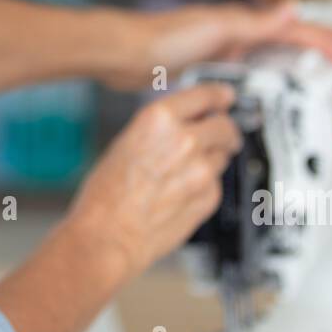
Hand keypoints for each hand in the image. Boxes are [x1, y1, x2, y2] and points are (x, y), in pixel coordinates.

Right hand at [67, 82, 240, 280]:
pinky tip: (183, 193)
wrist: (109, 235)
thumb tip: (183, 125)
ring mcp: (201, 169)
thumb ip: (160, 129)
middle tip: (222, 135)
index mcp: (159, 119)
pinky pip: (216, 183)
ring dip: (213, 158)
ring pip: (223, 155)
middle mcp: (184, 139)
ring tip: (188, 171)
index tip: (226, 97)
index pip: (205, 95)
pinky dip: (206, 185)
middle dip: (224, 129)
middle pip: (224, 125)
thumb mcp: (125, 143)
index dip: (219, 95)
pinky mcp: (209, 197)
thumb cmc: (105, 196)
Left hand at [105, 0, 331, 92]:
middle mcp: (236, 33)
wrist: (126, 54)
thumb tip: (293, 9)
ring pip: (274, 55)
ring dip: (301, 62)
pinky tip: (273, 87)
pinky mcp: (211, 68)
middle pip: (291, 40)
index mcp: (243, 22)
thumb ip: (257, 23)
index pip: (297, 30)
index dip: (327, 40)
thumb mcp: (217, 29)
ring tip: (324, 69)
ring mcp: (225, 50)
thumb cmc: (163, 37)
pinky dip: (273, 77)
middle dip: (322, 47)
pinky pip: (254, 71)